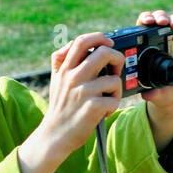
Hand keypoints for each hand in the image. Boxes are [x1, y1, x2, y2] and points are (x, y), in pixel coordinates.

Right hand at [43, 33, 123, 158]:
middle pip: (104, 52)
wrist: (55, 135)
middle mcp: (73, 77)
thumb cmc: (60, 107)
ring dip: (116, 90)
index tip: (108, 42)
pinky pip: (114, 100)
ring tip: (107, 98)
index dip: (99, 37)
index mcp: (65, 69)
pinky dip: (113, 106)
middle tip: (116, 70)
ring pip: (114, 79)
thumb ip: (61, 60)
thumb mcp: (55, 80)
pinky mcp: (92, 107)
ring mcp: (83, 92)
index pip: (82, 41)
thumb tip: (70, 44)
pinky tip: (104, 112)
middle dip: (117, 59)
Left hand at [134, 9, 172, 116]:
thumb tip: (147, 95)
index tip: (147, 23)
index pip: (144, 29)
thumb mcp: (157, 95)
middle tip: (160, 22)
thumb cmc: (163, 94)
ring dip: (172, 19)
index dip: (144, 21)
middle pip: (158, 23)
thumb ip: (153, 94)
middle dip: (159, 18)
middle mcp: (161, 45)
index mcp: (147, 50)